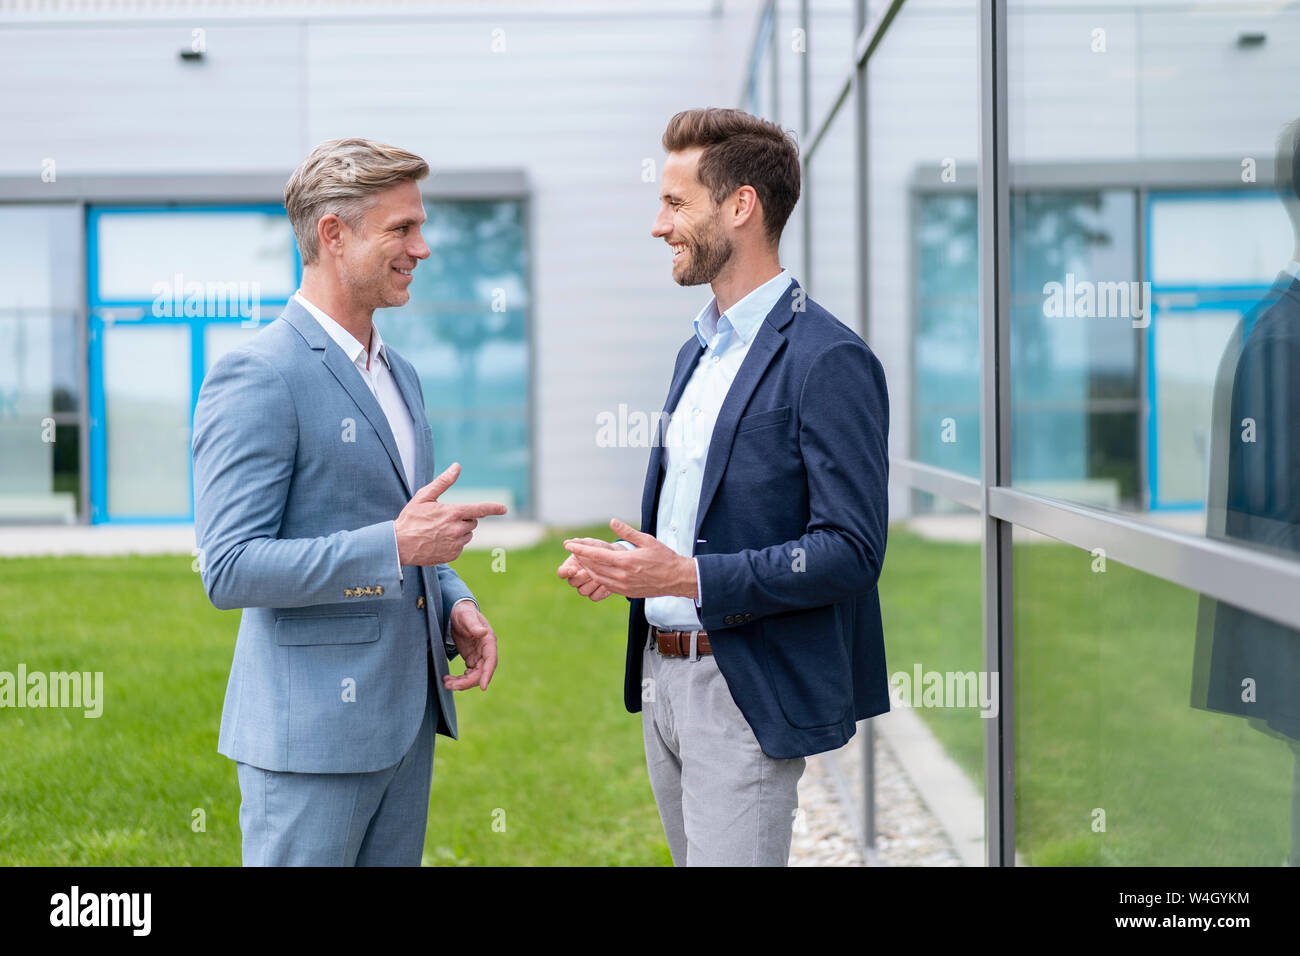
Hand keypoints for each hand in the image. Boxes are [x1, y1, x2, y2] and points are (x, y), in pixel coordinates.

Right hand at [395, 462, 507, 565]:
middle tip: (444, 519)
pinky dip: (453, 543)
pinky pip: (460, 546)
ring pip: (467, 535)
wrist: (398, 545)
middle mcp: (457, 529)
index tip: (504, 508)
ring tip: (439, 531)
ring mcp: (455, 544)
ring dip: (459, 531)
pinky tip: (438, 541)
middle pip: (472, 522)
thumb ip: (443, 482)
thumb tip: (457, 466)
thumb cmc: (410, 518)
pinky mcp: (452, 555)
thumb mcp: (424, 496)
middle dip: (464, 519)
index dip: (493, 508)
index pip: (479, 509)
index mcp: (453, 512)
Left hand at [444, 600, 497, 690]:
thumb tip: (483, 632)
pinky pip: (468, 674)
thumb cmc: (463, 612)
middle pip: (481, 672)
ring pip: (474, 676)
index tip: (483, 687)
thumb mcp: (466, 616)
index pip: (491, 661)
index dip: (487, 674)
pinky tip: (448, 680)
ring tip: (446, 683)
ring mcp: (479, 657)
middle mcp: (486, 651)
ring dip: (462, 683)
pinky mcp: (472, 659)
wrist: (457, 612)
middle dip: (467, 682)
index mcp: (488, 641)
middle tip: (450, 685)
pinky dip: (459, 680)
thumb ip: (474, 624)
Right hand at [556, 539, 617, 600]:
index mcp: (571, 567)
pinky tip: (607, 583)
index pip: (561, 573)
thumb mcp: (592, 544)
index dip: (565, 572)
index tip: (573, 569)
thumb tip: (566, 543)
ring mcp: (585, 587)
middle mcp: (576, 579)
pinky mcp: (596, 594)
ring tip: (602, 575)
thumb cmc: (601, 549)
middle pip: (572, 583)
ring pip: (583, 591)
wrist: (618, 559)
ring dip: (592, 583)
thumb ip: (580, 544)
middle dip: (582, 577)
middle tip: (591, 571)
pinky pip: (594, 596)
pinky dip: (600, 591)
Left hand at [562, 519, 697, 599]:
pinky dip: (596, 576)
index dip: (580, 549)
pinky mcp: (626, 592)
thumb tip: (612, 521)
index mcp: (626, 561)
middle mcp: (622, 576)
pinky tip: (594, 570)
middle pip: (593, 567)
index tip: (569, 544)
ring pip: (597, 577)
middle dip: (580, 557)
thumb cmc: (664, 557)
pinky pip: (605, 585)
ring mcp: (623, 586)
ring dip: (586, 568)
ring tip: (580, 558)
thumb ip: (627, 532)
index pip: (596, 555)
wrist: (676, 579)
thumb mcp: (647, 540)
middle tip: (571, 548)